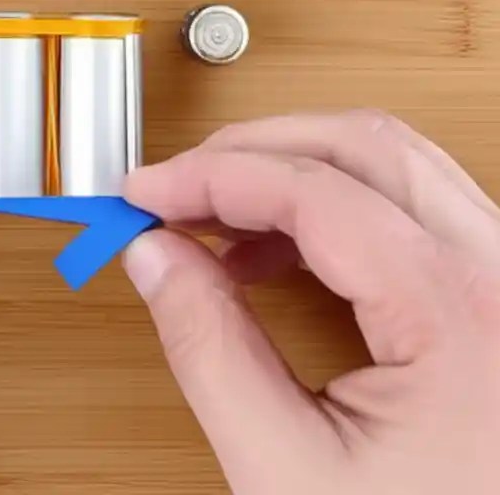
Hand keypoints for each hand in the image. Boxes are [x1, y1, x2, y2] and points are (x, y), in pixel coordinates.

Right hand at [121, 110, 499, 493]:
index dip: (213, 177)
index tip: (143, 194)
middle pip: (364, 145)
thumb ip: (209, 351)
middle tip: (173, 189)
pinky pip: (413, 209)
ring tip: (210, 222)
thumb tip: (155, 255)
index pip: (316, 191)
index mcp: (460, 315)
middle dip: (252, 152)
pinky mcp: (496, 299)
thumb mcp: (287, 469)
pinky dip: (332, 209)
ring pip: (393, 165)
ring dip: (290, 175)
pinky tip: (270, 253)